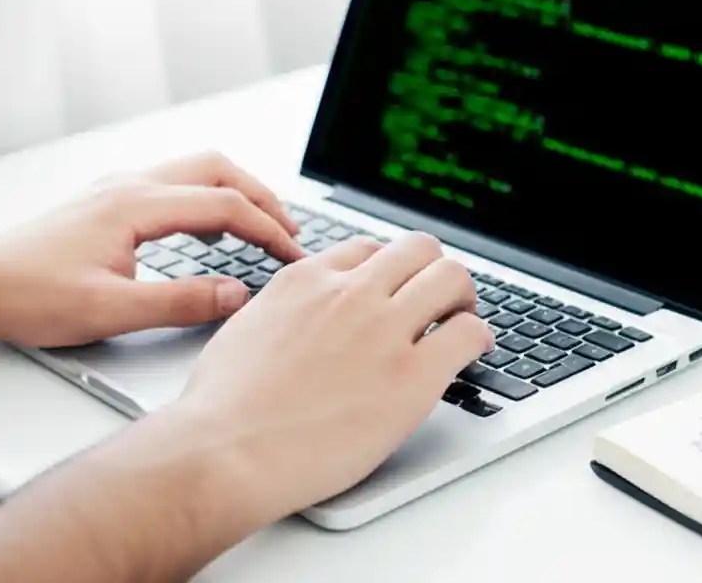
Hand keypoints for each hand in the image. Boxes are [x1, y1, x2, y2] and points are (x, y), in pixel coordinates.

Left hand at [0, 151, 303, 348]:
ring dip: (234, 194)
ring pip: (194, 172)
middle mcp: (128, 186)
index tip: (293, 254)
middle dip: (260, 196)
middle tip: (289, 230)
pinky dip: (206, 201)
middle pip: (216, 169)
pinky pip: (172, 186)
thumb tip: (237, 295)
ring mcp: (116, 191)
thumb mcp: (112, 311)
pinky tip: (208, 233)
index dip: (267, 229)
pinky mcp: (106, 204)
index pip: (223, 205)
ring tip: (260, 228)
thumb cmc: (26, 295)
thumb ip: (183, 302)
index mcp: (135, 205)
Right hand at [172, 232, 493, 530]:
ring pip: (451, 278)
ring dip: (463, 297)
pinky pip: (469, 333)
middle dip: (433, 272)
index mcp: (307, 281)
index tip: (397, 292)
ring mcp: (385, 330)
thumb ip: (279, 311)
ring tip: (462, 322)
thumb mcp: (242, 330)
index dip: (390, 271)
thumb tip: (292, 318)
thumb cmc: (222, 409)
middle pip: (418, 250)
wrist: (226, 452)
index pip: (368, 250)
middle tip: (440, 301)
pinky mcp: (414, 375)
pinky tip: (473, 354)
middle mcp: (350, 294)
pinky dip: (479, 339)